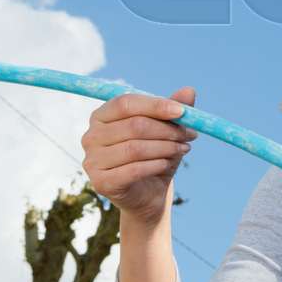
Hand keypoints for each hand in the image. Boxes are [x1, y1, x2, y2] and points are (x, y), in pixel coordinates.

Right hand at [80, 88, 197, 221]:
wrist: (149, 192)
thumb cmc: (156, 153)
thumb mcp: (168, 129)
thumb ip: (174, 109)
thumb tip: (189, 90)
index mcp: (102, 116)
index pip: (125, 103)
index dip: (155, 105)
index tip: (183, 112)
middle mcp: (91, 136)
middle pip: (133, 126)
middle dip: (167, 130)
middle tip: (190, 135)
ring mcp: (92, 160)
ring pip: (135, 148)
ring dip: (165, 147)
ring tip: (183, 148)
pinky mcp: (100, 182)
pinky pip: (133, 170)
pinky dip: (156, 164)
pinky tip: (167, 163)